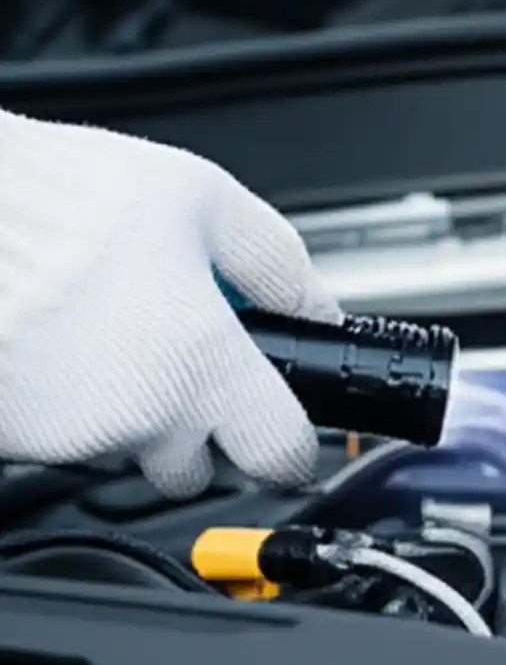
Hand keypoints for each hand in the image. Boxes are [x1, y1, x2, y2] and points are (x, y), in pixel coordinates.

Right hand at [0, 111, 340, 496]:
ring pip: (123, 446)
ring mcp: (66, 437)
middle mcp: (136, 419)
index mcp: (201, 369)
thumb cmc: (54, 200)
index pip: (279, 456)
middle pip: (192, 464)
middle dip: (193, 422)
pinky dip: (65, 401)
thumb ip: (277, 264)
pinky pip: (60, 436)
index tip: (285, 434)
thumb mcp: (201, 200)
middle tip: (172, 351)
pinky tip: (55, 339)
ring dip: (125, 404)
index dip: (290, 447)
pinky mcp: (11, 439)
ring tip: (99, 323)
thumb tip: (316, 306)